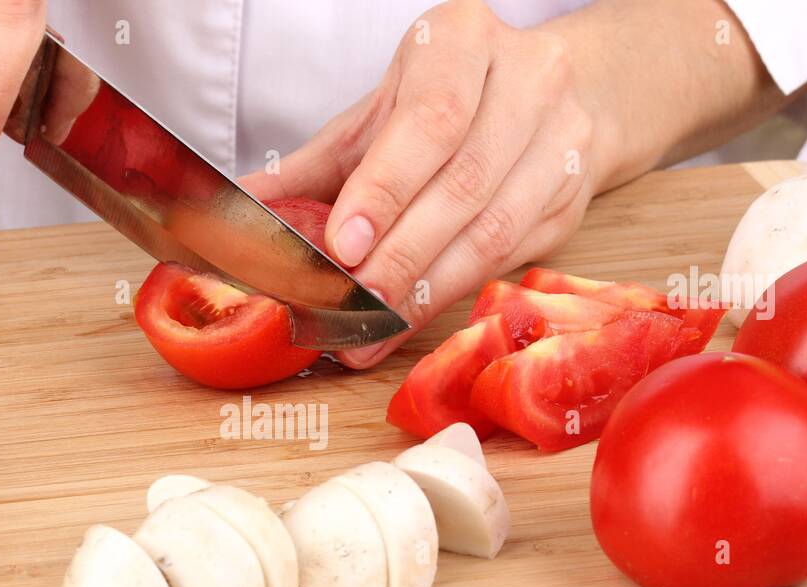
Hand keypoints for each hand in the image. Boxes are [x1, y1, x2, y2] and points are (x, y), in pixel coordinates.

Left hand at [241, 0, 601, 367]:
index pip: (432, 119)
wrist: (554, 94)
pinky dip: (450, 296)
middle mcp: (527, 81)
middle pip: (464, 183)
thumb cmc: (445, 99)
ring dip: (426, 289)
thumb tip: (236, 213)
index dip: (386, 187)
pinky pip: (509, 259)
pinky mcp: (570, 200)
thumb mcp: (376, 116)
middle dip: (401, 254)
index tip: (343, 243)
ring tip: (371, 326)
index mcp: (464, 41)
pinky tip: (406, 320)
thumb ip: (311, 166)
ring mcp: (560, 142)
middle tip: (351, 302)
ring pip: (493, 231)